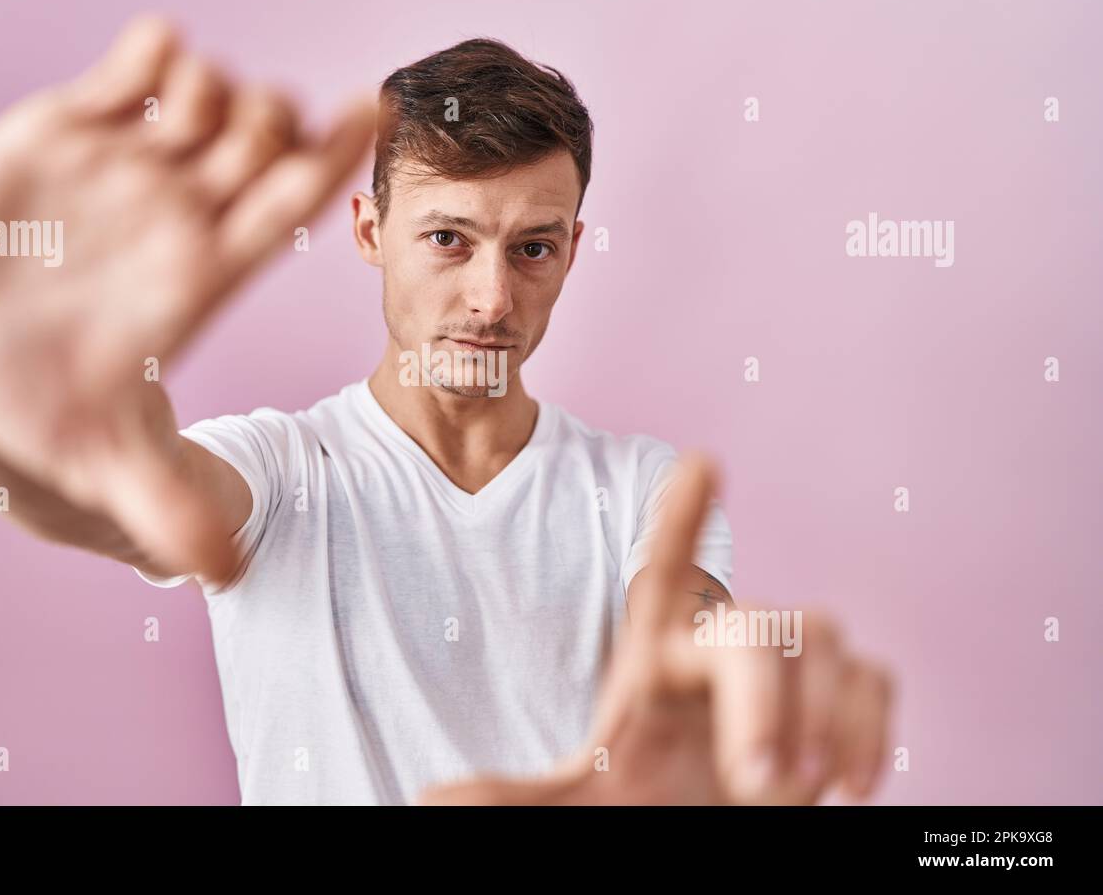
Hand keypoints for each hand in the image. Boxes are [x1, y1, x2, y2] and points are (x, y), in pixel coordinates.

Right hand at [0, 15, 376, 578]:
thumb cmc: (36, 406)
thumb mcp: (105, 461)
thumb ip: (168, 510)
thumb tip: (229, 577)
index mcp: (201, 275)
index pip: (282, 211)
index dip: (327, 165)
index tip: (371, 112)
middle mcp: (179, 214)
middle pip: (259, 145)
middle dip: (276, 119)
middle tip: (263, 116)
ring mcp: (130, 169)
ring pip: (205, 101)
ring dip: (219, 83)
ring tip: (194, 93)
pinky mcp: (71, 134)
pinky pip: (128, 74)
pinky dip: (151, 53)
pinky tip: (158, 51)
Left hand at [418, 455, 894, 804]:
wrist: (703, 845)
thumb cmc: (642, 817)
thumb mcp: (576, 812)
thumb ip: (514, 801)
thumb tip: (432, 801)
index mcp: (653, 662)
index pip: (663, 577)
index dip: (679, 521)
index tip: (702, 461)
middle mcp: (718, 660)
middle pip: (757, 623)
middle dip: (767, 698)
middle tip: (757, 785)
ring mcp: (783, 684)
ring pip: (824, 637)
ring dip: (825, 714)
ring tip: (797, 788)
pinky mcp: (838, 712)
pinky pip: (874, 676)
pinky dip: (871, 722)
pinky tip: (849, 784)